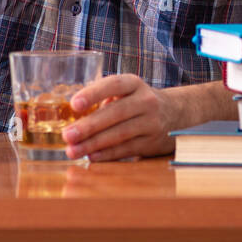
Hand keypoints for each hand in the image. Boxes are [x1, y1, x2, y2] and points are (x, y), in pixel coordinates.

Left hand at [62, 73, 176, 161]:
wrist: (174, 114)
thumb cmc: (136, 102)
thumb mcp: (126, 92)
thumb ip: (103, 99)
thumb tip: (70, 117)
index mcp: (134, 84)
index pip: (114, 85)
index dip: (94, 93)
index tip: (74, 104)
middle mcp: (145, 101)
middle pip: (115, 113)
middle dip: (89, 126)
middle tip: (67, 135)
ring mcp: (151, 122)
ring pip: (120, 134)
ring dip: (94, 144)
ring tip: (73, 151)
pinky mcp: (152, 142)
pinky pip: (127, 149)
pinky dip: (107, 154)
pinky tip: (91, 157)